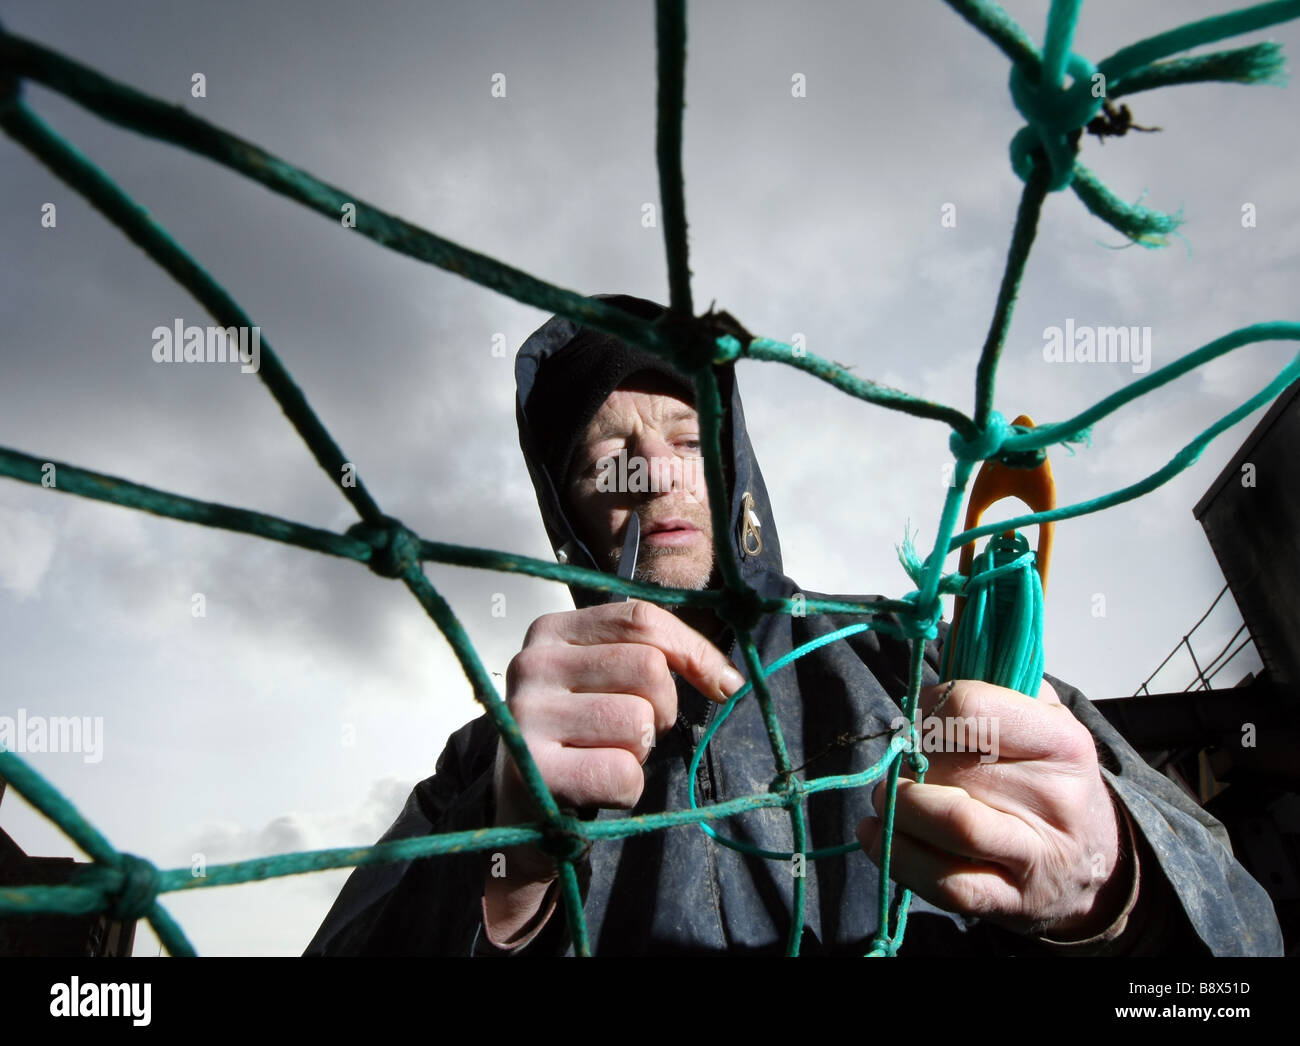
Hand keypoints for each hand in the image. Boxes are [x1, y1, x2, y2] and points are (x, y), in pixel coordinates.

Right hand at [491, 598, 744, 883]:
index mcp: (551, 630)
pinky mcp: (535, 771)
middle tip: (630, 731)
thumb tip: (730, 681)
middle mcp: (532, 664)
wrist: (522, 806)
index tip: (721, 683)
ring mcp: (527, 718)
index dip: (693, 651)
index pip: (642, 619)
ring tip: (605, 755)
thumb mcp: (608, 679)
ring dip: (639, 751)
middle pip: (648, 669)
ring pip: (639, 722)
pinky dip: (625, 789)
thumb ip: (660, 657)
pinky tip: (596, 786)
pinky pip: (622, 773)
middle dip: (661, 709)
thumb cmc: (580, 734)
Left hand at [856, 678, 1130, 938]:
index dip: (927, 707)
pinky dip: (895, 855)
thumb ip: (997, 684)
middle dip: (907, 759)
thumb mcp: (1043, 721)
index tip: (918, 717)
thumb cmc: (1051, 780)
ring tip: (886, 795)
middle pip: (951, 765)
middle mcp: (1052, 798)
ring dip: (899, 806)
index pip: (972, 708)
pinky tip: (875, 833)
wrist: (1097, 864)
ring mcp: (1032, 856)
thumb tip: (943, 643)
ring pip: (950, 824)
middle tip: (899, 759)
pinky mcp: (1008, 901)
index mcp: (1061, 742)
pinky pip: (943, 882)